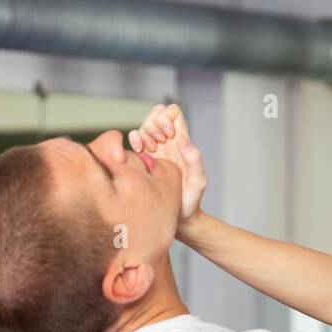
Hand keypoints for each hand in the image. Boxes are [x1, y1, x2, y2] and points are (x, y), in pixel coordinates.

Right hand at [129, 104, 206, 227]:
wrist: (177, 218)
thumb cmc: (190, 201)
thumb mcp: (198, 180)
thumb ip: (194, 159)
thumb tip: (181, 139)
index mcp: (182, 143)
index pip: (173, 112)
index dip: (168, 118)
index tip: (169, 137)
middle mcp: (168, 143)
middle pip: (156, 114)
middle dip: (153, 124)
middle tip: (157, 144)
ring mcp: (154, 150)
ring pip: (144, 125)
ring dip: (143, 134)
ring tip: (148, 152)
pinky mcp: (142, 159)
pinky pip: (133, 138)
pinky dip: (133, 140)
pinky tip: (138, 153)